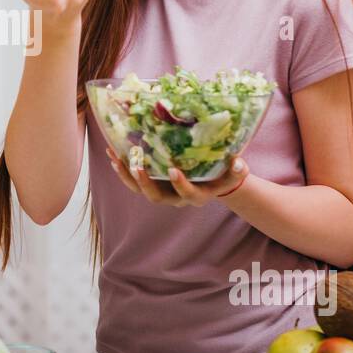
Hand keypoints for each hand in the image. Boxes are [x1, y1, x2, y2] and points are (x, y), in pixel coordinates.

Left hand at [104, 146, 249, 206]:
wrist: (213, 179)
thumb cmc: (224, 173)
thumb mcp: (234, 172)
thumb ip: (238, 169)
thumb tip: (237, 162)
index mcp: (197, 196)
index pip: (188, 194)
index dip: (180, 185)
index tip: (174, 170)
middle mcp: (176, 198)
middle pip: (157, 197)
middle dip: (145, 183)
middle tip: (137, 166)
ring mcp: (162, 192)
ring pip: (140, 190)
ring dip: (127, 175)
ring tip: (116, 158)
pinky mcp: (153, 183)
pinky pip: (134, 180)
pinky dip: (123, 169)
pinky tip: (114, 155)